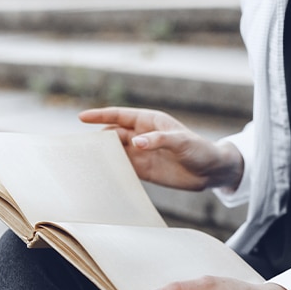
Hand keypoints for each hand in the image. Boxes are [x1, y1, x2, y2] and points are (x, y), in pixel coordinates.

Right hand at [79, 107, 242, 191]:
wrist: (211, 171)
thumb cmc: (199, 149)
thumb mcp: (181, 142)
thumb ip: (158, 140)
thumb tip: (136, 143)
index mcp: (149, 121)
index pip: (119, 116)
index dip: (100, 116)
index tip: (81, 118)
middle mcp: (141, 135)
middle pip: (113, 134)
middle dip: (97, 138)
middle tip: (80, 147)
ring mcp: (141, 153)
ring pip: (115, 151)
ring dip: (102, 155)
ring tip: (85, 160)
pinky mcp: (143, 169)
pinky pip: (123, 167)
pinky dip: (112, 169)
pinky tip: (100, 173)